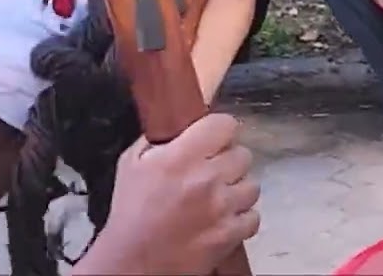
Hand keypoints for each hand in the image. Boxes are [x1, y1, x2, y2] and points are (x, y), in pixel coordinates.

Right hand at [90, 114, 259, 274]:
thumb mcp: (132, 163)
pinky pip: (253, 216)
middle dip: (229, 161)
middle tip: (213, 172)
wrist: (132, 263)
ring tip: (219, 199)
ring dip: (238, 190)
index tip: (212, 140)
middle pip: (243, 154)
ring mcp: (222, 207)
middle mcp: (207, 178)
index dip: (219, 131)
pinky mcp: (230, 233)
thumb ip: (157, 138)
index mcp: (182, 157)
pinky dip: (241, 219)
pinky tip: (223, 220)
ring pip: (252, 185)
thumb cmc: (130, 213)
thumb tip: (177, 121)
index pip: (225, 125)